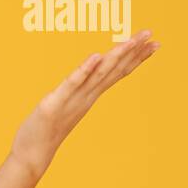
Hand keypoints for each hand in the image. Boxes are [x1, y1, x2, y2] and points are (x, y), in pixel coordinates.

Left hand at [11, 29, 160, 178]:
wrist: (33, 154)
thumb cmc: (47, 130)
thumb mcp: (68, 105)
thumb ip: (79, 91)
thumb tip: (89, 76)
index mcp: (89, 95)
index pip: (117, 72)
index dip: (136, 57)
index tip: (154, 43)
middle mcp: (86, 97)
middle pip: (113, 70)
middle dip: (133, 51)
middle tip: (152, 33)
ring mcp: (72, 101)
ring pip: (99, 74)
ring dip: (115, 56)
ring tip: (131, 40)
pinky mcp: (54, 105)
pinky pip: (71, 85)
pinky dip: (84, 70)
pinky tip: (95, 56)